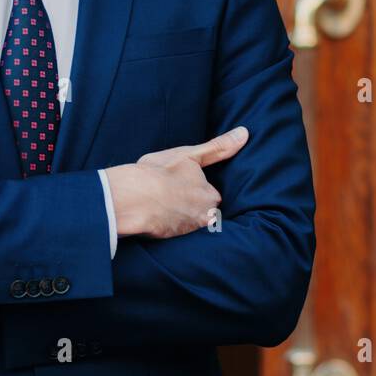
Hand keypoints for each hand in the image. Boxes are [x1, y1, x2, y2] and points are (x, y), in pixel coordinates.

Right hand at [104, 126, 248, 239]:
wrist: (131, 198)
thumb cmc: (159, 173)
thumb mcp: (190, 154)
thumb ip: (218, 147)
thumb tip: (244, 133)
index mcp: (210, 196)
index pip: (207, 194)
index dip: (192, 187)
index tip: (179, 182)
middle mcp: (203, 217)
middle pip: (199, 210)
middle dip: (187, 203)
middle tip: (168, 192)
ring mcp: (186, 231)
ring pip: (185, 221)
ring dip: (175, 215)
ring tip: (159, 204)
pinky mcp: (169, 242)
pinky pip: (170, 232)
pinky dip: (163, 225)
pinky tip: (152, 216)